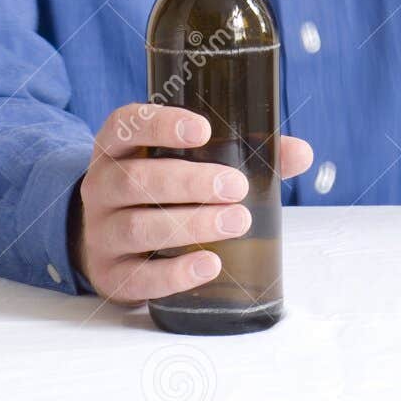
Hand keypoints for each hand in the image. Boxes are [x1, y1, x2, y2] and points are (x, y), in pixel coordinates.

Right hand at [70, 103, 312, 303]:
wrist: (112, 239)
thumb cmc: (161, 188)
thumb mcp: (186, 161)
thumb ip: (242, 151)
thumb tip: (300, 152)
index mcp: (117, 147)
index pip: (126, 126)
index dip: (161, 124)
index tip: (203, 129)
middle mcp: (101, 186)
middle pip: (136, 180)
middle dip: (190, 183)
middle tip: (236, 187)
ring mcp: (101, 232)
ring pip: (138, 227)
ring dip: (191, 224)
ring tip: (236, 222)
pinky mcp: (110, 275)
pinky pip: (139, 276)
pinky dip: (176, 272)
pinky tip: (210, 264)